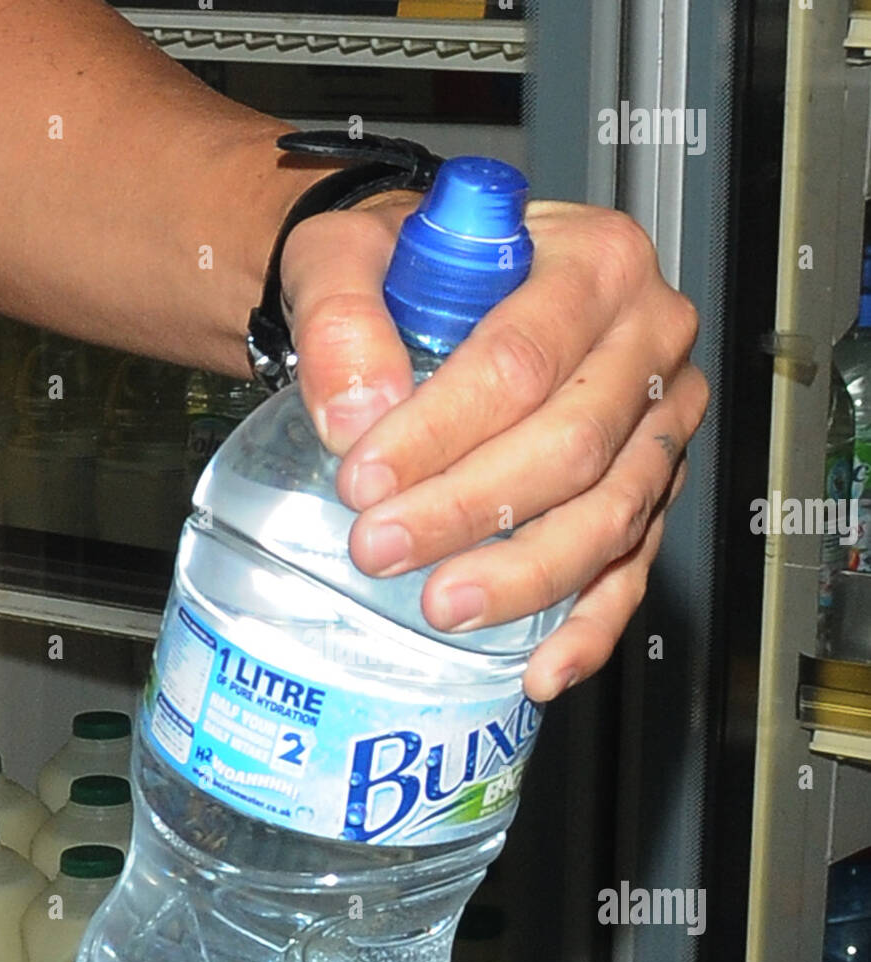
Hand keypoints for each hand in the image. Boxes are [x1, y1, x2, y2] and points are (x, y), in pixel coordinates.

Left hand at [282, 195, 707, 701]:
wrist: (436, 288)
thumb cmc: (406, 268)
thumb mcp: (349, 252)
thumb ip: (342, 313)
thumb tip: (357, 412)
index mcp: (595, 261)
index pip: (521, 362)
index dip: (440, 431)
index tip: (363, 478)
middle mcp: (648, 339)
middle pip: (573, 446)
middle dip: (471, 509)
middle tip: (382, 548)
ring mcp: (659, 423)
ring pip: (611, 515)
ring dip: (524, 574)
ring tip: (442, 606)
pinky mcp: (650, 490)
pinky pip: (633, 566)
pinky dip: (591, 626)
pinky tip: (543, 668)